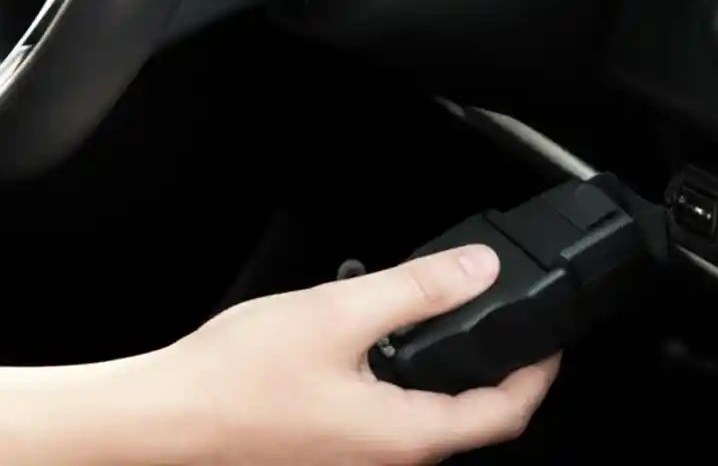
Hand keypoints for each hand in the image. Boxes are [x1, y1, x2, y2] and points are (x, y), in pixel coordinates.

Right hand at [140, 245, 560, 464]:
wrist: (166, 420)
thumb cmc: (236, 381)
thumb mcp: (339, 314)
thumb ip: (416, 290)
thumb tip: (478, 271)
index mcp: (405, 434)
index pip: (505, 414)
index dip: (539, 373)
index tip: (551, 338)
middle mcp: (387, 457)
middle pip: (472, 420)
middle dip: (496, 370)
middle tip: (503, 321)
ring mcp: (357, 456)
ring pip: (428, 418)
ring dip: (446, 373)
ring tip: (439, 318)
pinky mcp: (331, 446)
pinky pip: (389, 417)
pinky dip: (404, 381)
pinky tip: (375, 344)